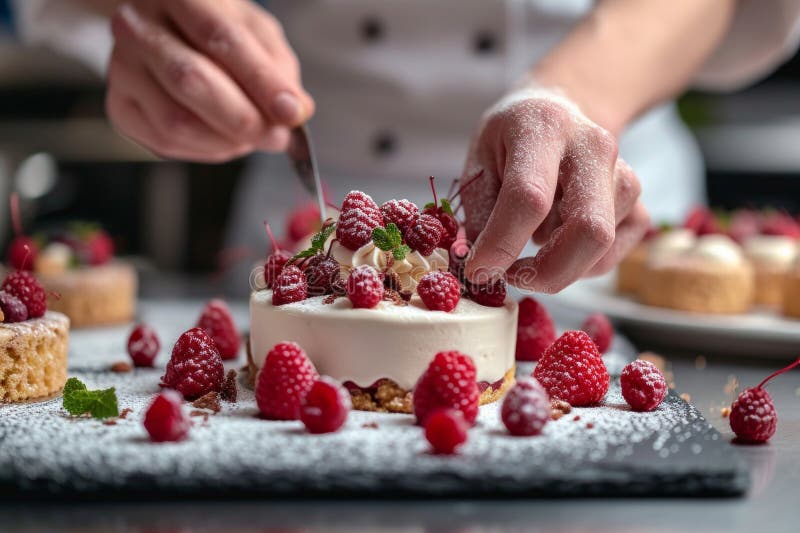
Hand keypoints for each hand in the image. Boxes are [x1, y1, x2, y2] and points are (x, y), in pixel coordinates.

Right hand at [106, 0, 313, 161]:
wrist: (170, 33)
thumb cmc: (219, 32)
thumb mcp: (258, 35)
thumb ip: (278, 70)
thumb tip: (294, 112)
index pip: (221, 39)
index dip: (260, 81)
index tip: (292, 112)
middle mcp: (138, 26)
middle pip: (190, 80)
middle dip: (243, 118)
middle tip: (276, 136)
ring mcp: (121, 67)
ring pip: (176, 121)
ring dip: (226, 140)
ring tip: (253, 137)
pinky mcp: (119, 106)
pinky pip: (165, 142)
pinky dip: (207, 150)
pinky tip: (225, 140)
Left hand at [461, 88, 648, 292]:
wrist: (556, 113)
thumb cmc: (510, 142)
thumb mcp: (478, 163)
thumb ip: (480, 214)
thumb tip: (483, 268)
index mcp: (545, 127)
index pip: (530, 197)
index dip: (502, 244)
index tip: (478, 271)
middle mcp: (594, 148)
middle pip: (589, 229)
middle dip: (547, 271)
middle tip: (511, 278)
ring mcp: (624, 176)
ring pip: (599, 247)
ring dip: (558, 262)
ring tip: (532, 237)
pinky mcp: (638, 206)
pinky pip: (611, 258)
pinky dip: (578, 265)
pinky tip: (557, 241)